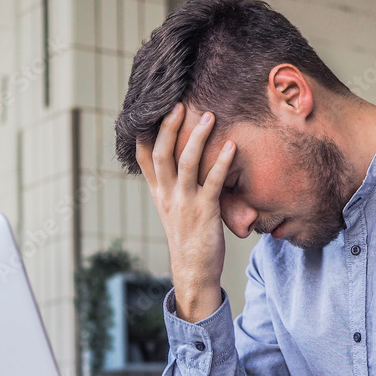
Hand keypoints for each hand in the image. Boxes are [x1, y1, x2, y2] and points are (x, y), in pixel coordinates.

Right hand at [137, 104, 235, 322]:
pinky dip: (222, 162)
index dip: (145, 132)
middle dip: (168, 126)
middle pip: (161, 153)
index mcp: (158, 193)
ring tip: (209, 116)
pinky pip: (212, 182)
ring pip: (185, 163)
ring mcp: (184, 203)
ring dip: (197, 137)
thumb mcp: (173, 210)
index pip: (143, 158)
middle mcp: (167, 195)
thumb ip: (172, 187)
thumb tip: (178, 163)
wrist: (194, 272)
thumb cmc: (189, 238)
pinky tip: (232, 147)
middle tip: (179, 103)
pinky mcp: (204, 211)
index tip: (151, 108)